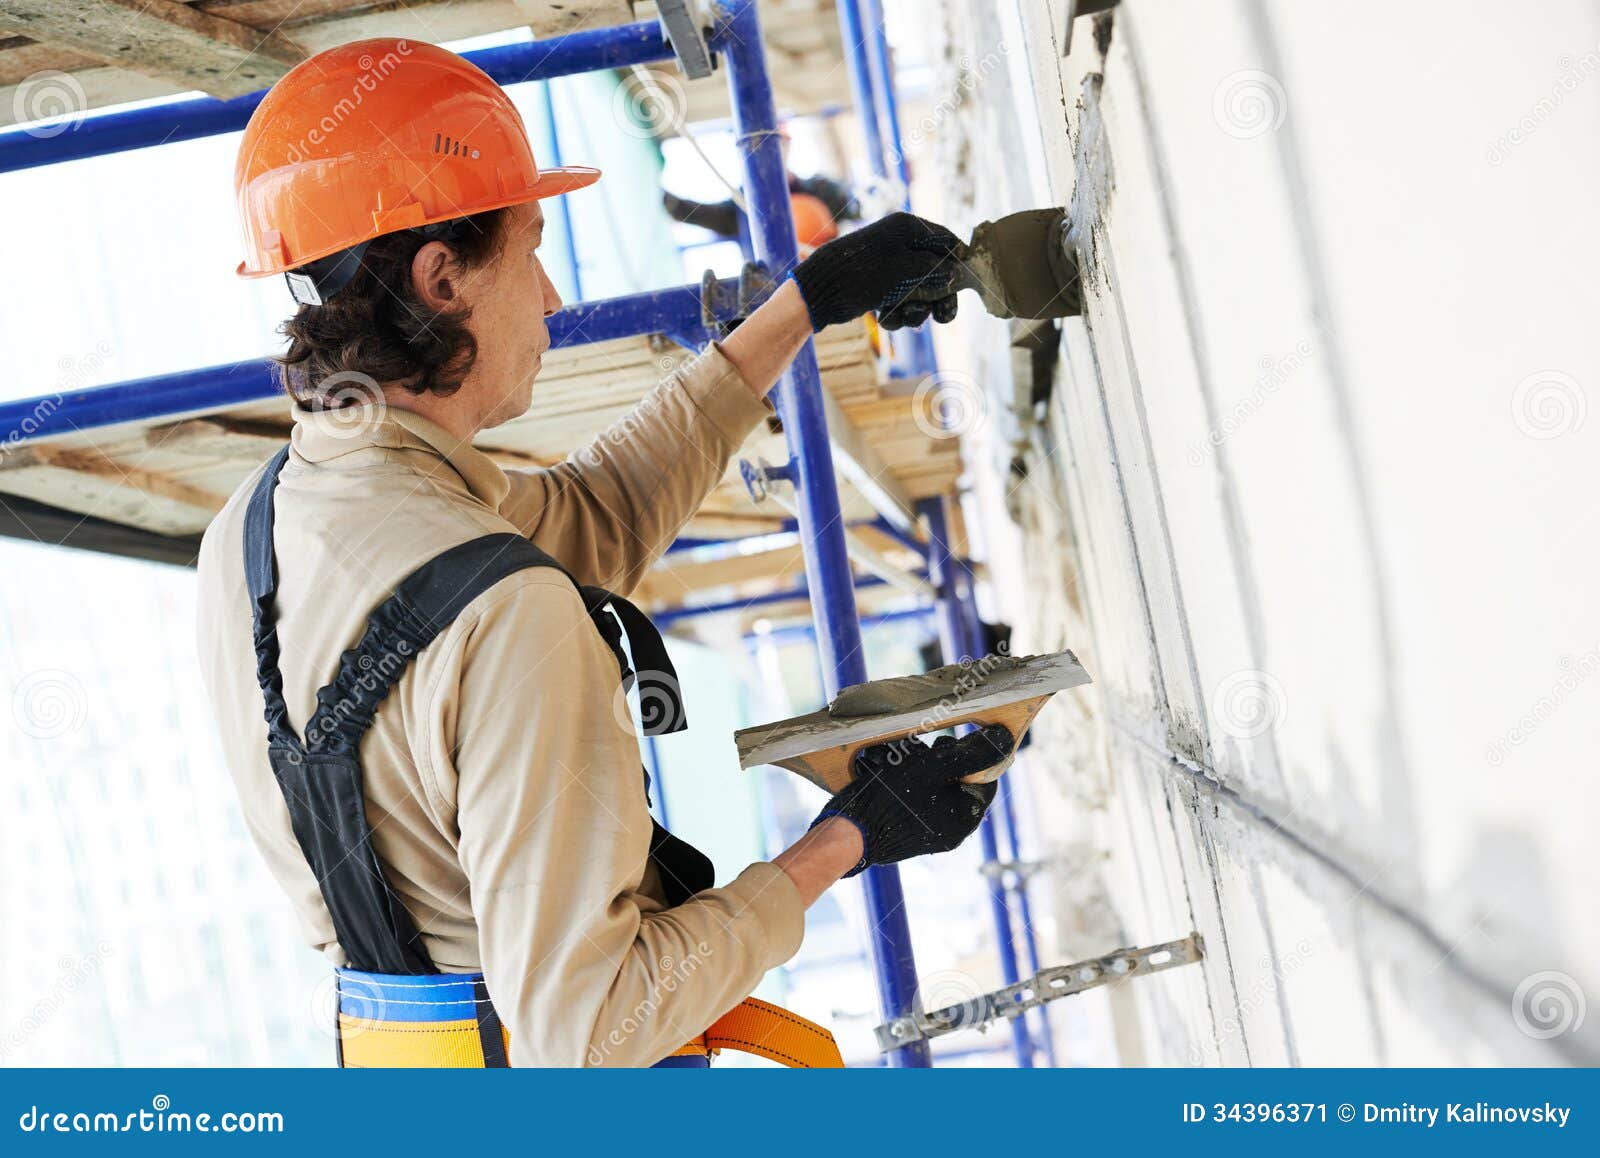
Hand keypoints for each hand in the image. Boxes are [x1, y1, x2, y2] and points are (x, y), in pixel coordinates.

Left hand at [791, 212, 962, 330]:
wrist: (817, 293)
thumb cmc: (860, 274)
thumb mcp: (902, 271)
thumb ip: (932, 271)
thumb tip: (956, 272)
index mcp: (907, 228)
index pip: (945, 240)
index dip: (958, 262)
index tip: (968, 285)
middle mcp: (900, 244)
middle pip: (935, 271)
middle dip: (938, 296)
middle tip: (944, 318)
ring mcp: (889, 266)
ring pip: (918, 290)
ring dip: (914, 309)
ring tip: (901, 318)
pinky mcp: (879, 286)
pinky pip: (899, 300)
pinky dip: (896, 312)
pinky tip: (886, 319)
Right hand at [810, 723, 1013, 876]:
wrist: (846, 833)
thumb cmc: (891, 799)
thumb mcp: (933, 768)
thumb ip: (970, 754)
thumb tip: (1005, 739)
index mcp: (964, 818)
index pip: (984, 778)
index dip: (972, 753)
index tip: (950, 741)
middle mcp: (950, 829)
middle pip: (957, 780)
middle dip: (940, 758)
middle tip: (922, 749)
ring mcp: (926, 830)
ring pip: (933, 785)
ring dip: (918, 765)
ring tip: (897, 757)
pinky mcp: (905, 828)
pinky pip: (914, 797)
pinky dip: (904, 780)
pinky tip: (885, 770)